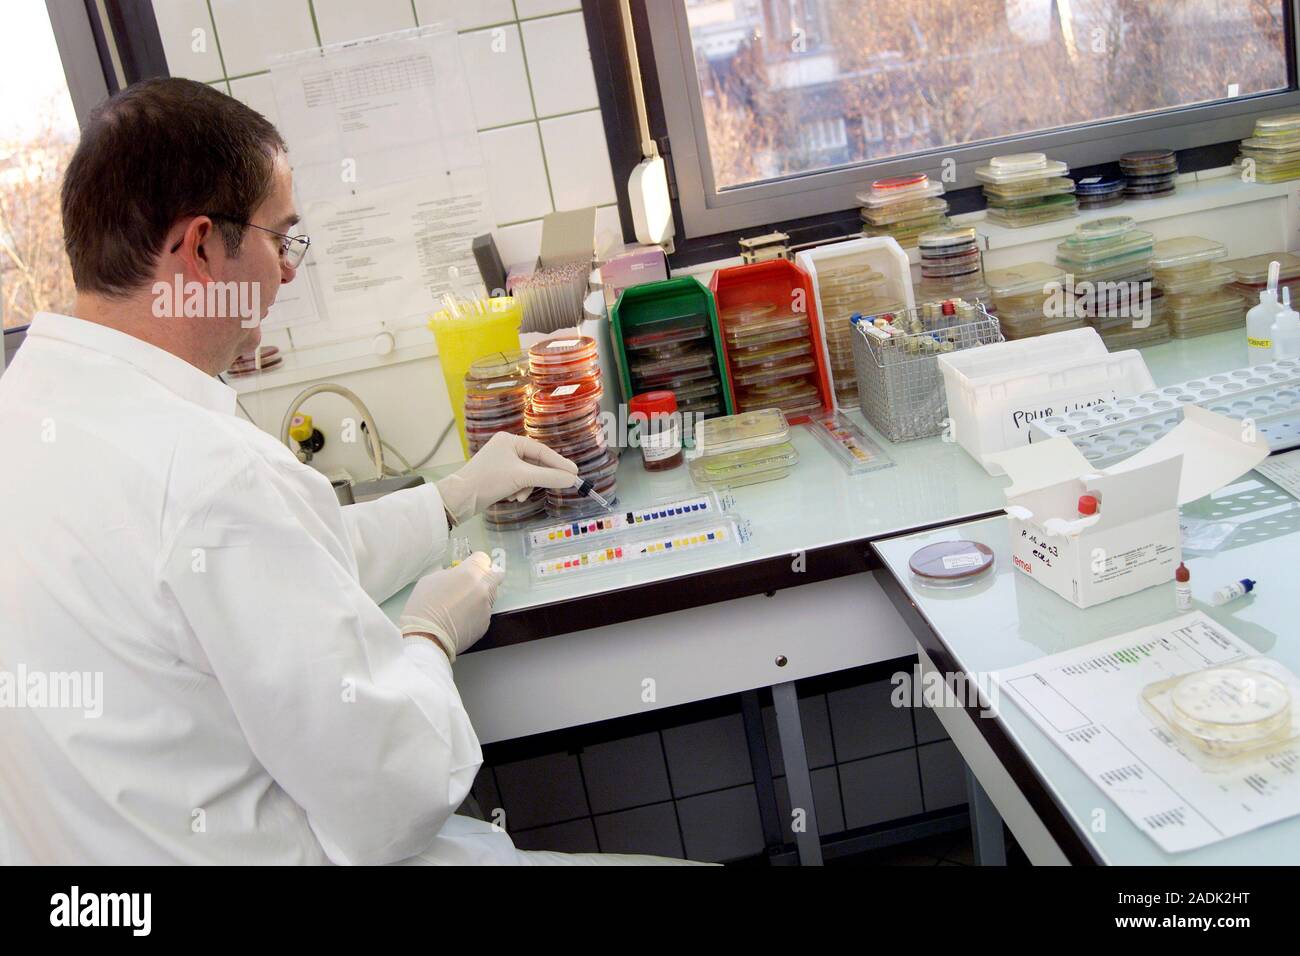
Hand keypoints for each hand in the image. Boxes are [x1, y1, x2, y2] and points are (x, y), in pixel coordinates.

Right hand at [399, 553, 504, 660]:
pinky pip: (484, 613)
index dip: (474, 562)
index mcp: (469, 573)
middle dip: (486, 576)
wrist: (426, 638)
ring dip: (480, 596)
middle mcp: (483, 588)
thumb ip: (450, 574)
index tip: (468, 568)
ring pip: (490, 595)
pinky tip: (461, 620)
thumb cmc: (423, 607)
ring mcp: (486, 607)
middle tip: (472, 583)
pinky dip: (476, 614)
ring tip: (461, 606)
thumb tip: (457, 575)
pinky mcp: (486, 624)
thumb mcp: (431, 579)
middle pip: (496, 574)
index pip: (482, 558)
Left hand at [437, 431, 578, 524]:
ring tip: (519, 496)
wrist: (460, 499)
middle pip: (535, 463)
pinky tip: (511, 497)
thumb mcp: (522, 478)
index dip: (559, 463)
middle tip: (554, 487)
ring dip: (527, 487)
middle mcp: (506, 448)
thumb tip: (572, 479)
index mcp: (510, 440)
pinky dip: (518, 490)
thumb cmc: (488, 481)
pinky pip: (518, 481)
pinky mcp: (498, 475)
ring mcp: (501, 462)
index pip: (542, 450)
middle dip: (538, 479)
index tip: (574, 473)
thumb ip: (549, 477)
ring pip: (527, 474)